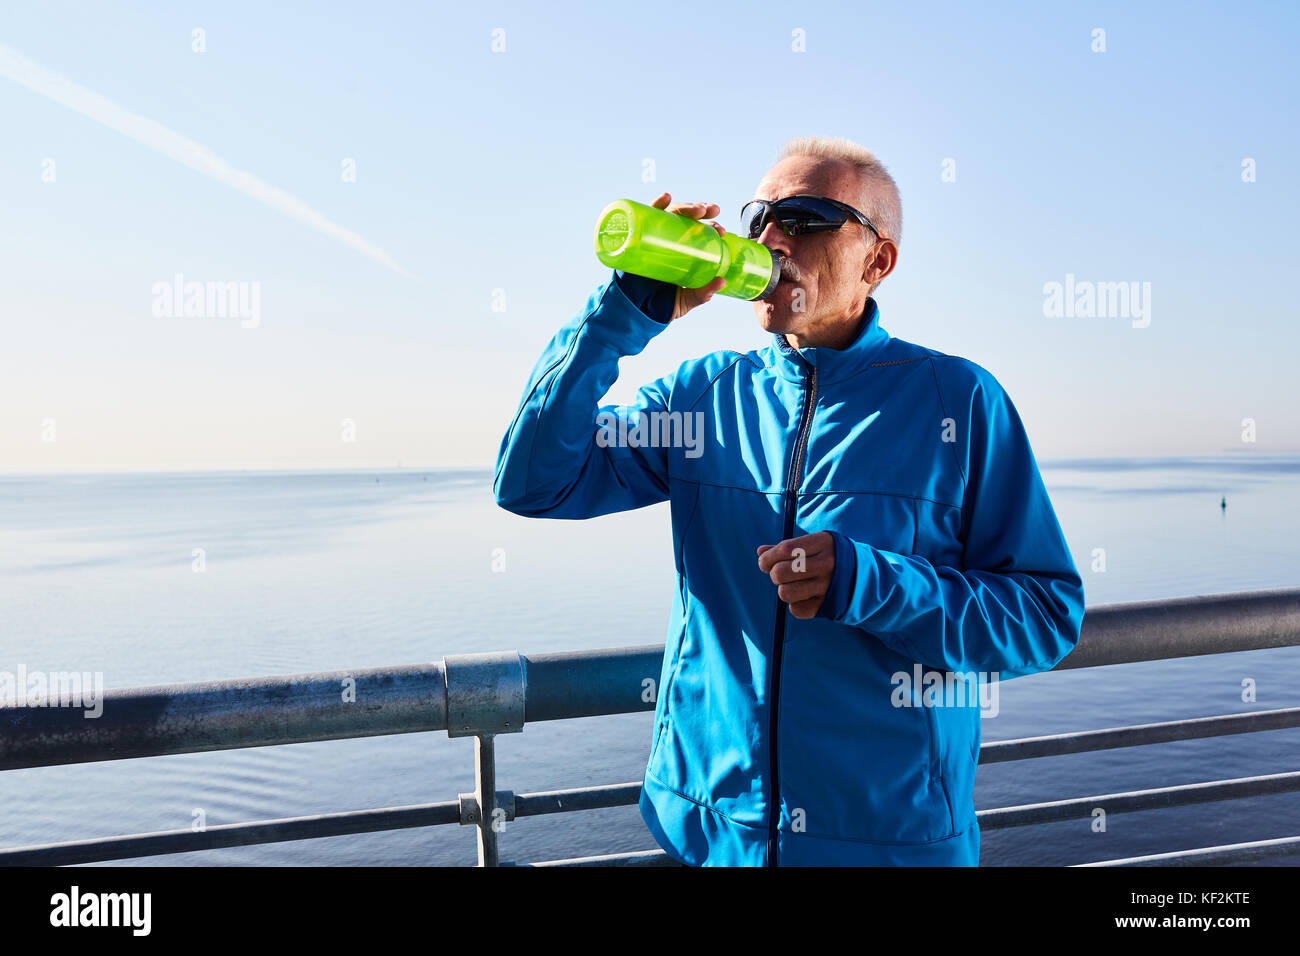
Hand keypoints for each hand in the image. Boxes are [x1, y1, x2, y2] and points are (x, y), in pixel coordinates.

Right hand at [650, 191, 727, 320]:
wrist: (633, 311)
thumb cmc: (659, 304)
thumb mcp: (685, 300)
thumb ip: (701, 294)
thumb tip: (721, 282)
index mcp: (682, 251)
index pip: (698, 233)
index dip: (710, 227)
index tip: (722, 231)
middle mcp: (669, 240)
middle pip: (686, 218)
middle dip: (701, 211)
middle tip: (712, 212)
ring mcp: (653, 236)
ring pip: (670, 213)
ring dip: (685, 206)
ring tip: (698, 209)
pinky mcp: (637, 237)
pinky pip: (645, 216)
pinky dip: (655, 204)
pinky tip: (666, 197)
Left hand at [756, 531, 834, 619]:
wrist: (863, 575)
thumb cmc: (829, 555)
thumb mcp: (813, 544)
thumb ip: (787, 547)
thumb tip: (760, 552)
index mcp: (823, 543)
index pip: (785, 549)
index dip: (768, 557)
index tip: (764, 562)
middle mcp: (827, 564)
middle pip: (781, 573)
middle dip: (774, 574)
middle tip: (781, 573)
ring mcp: (828, 586)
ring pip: (785, 593)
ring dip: (783, 589)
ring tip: (792, 584)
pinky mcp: (827, 605)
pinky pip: (796, 609)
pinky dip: (795, 603)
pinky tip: (804, 595)